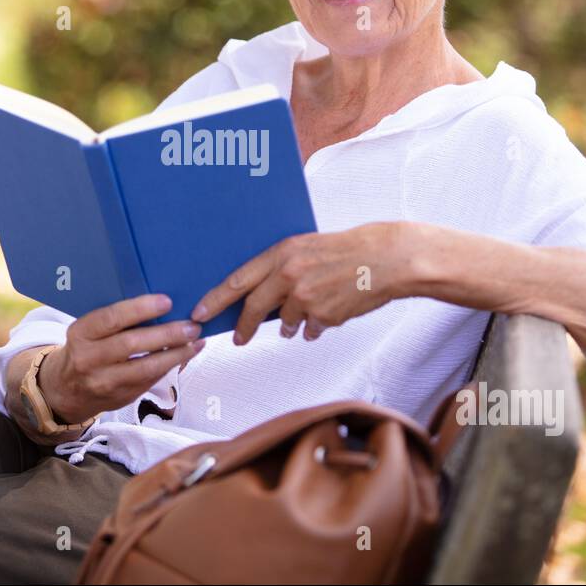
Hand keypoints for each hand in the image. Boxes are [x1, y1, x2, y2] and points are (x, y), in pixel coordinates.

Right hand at [39, 293, 204, 423]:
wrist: (65, 390)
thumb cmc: (86, 348)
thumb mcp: (89, 331)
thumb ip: (115, 320)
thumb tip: (161, 303)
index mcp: (81, 334)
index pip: (111, 318)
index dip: (140, 309)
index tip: (167, 301)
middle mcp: (89, 359)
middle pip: (131, 344)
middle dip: (166, 334)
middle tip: (192, 325)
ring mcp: (104, 382)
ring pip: (145, 368)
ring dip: (176, 354)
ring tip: (196, 341)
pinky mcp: (120, 398)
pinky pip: (150, 380)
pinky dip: (171, 366)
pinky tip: (187, 354)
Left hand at [190, 222, 415, 344]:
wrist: (386, 258)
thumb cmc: (348, 250)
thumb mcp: (307, 247)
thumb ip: (282, 268)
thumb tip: (261, 297)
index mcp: (281, 252)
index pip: (237, 280)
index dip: (215, 299)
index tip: (200, 312)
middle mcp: (288, 274)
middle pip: (253, 308)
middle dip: (242, 327)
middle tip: (237, 338)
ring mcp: (305, 297)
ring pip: (284, 322)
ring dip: (289, 325)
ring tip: (302, 319)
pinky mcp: (323, 315)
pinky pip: (310, 329)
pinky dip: (315, 327)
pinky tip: (329, 314)